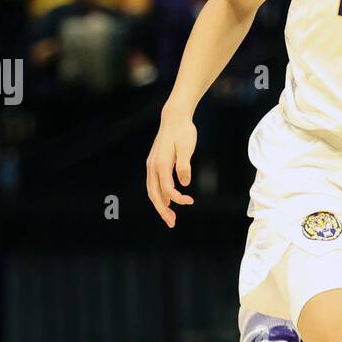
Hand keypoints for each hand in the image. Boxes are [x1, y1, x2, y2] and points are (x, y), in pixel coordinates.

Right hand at [145, 107, 197, 226]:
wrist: (174, 118)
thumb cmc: (183, 131)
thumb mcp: (187, 147)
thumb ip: (184, 165)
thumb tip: (184, 183)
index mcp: (161, 164)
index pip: (167, 189)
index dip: (178, 199)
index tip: (190, 201)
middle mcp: (153, 166)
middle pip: (154, 194)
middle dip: (163, 211)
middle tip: (172, 224)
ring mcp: (151, 165)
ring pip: (152, 190)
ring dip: (160, 205)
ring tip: (170, 217)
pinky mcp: (154, 163)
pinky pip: (153, 184)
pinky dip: (159, 195)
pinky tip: (167, 202)